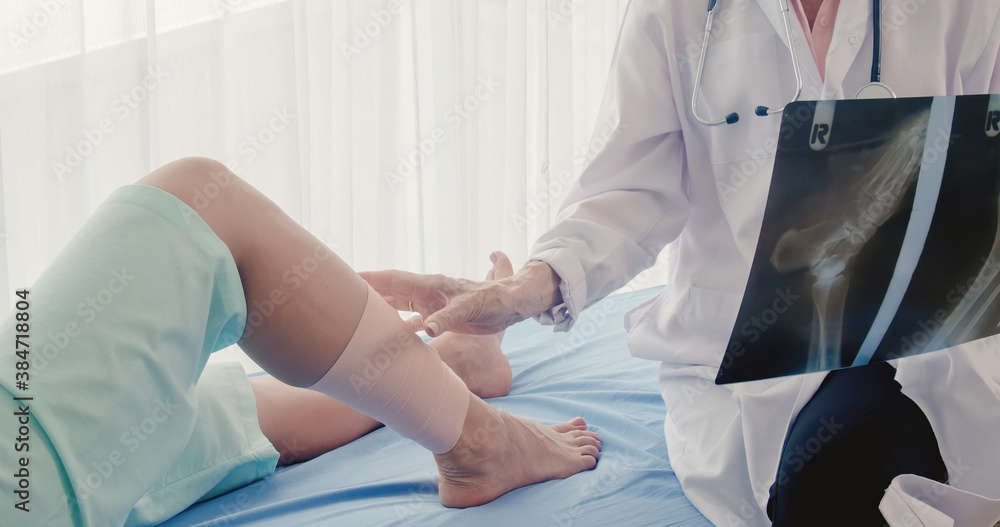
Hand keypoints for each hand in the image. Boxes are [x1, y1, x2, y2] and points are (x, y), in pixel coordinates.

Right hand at [359, 252, 560, 336]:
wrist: (512, 303)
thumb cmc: (493, 301)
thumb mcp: (470, 309)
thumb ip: (446, 318)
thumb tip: (426, 329)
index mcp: (430, 285)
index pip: (393, 280)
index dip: (370, 278)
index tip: (346, 277)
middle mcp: (427, 292)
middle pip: (390, 291)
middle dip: (367, 292)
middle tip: (341, 297)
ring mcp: (431, 304)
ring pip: (398, 304)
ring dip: (380, 308)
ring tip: (358, 315)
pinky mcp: (439, 316)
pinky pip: (412, 319)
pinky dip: (398, 324)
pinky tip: (388, 333)